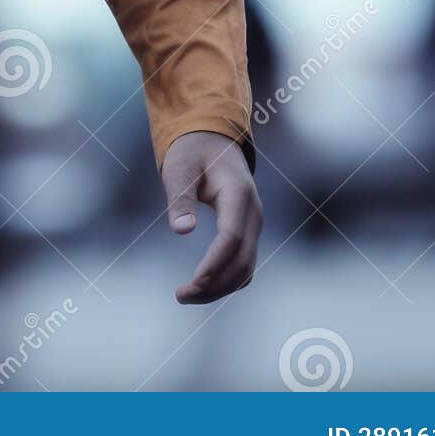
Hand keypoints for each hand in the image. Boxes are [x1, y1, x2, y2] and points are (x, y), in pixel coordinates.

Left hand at [160, 130, 260, 304]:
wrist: (213, 140)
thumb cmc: (193, 152)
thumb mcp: (180, 168)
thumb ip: (180, 198)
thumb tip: (181, 231)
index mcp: (239, 194)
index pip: (231, 238)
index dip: (213, 264)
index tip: (192, 283)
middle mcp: (253, 213)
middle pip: (242, 261)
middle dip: (214, 284)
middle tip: (181, 295)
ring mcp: (254, 224)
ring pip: (246, 268)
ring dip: (220, 287)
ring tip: (186, 295)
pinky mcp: (248, 232)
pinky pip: (243, 264)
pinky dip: (226, 280)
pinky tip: (202, 286)